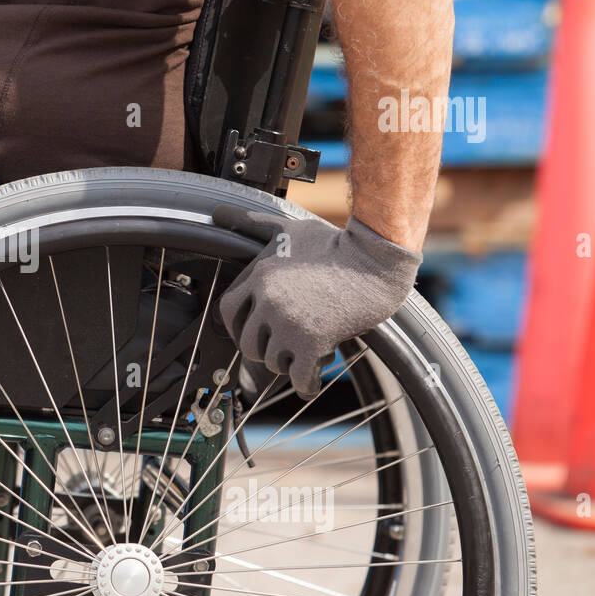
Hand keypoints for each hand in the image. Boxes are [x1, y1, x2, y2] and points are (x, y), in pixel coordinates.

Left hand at [214, 205, 421, 397]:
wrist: (376, 260)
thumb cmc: (335, 243)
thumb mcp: (288, 227)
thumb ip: (251, 224)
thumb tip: (218, 211)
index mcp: (259, 275)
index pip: (227, 310)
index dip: (236, 326)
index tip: (249, 332)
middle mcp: (268, 300)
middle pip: (248, 342)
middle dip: (263, 349)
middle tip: (281, 349)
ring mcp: (289, 321)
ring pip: (273, 361)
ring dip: (288, 363)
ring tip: (304, 355)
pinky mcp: (313, 340)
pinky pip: (299, 376)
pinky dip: (305, 384)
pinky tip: (311, 384)